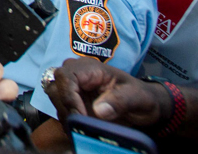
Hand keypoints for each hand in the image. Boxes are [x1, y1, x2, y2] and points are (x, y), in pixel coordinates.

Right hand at [43, 58, 169, 126]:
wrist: (142, 105)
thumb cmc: (140, 96)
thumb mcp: (136, 97)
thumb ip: (120, 101)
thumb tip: (99, 110)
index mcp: (91, 68)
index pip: (66, 76)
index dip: (69, 96)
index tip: (80, 116)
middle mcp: (77, 75)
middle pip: (56, 88)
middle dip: (66, 109)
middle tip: (82, 126)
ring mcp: (73, 88)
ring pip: (56, 101)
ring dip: (67, 117)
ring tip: (84, 129)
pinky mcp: (72, 101)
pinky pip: (62, 111)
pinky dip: (69, 122)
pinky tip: (82, 129)